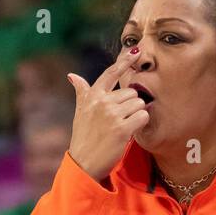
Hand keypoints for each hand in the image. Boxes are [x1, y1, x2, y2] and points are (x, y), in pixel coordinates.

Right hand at [66, 53, 149, 182]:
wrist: (84, 162)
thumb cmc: (84, 137)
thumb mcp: (80, 112)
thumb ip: (82, 92)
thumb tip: (72, 76)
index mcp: (92, 95)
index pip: (110, 73)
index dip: (124, 61)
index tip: (135, 52)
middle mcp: (101, 102)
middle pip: (131, 92)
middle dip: (130, 105)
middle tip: (120, 120)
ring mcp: (112, 114)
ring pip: (139, 103)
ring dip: (136, 115)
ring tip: (123, 126)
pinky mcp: (122, 128)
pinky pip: (142, 116)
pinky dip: (141, 123)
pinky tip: (131, 130)